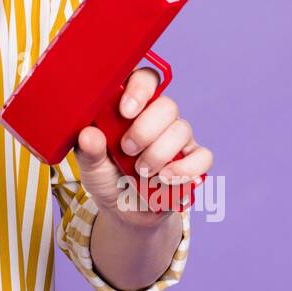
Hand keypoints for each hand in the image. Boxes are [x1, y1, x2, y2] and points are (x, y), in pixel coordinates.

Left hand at [73, 67, 212, 223]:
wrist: (125, 211)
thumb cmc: (107, 177)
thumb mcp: (91, 165)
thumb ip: (89, 150)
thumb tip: (89, 135)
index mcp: (131, 107)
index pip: (144, 79)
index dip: (140, 88)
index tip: (126, 112)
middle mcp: (157, 117)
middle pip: (167, 105)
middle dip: (146, 131)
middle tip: (127, 150)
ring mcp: (178, 138)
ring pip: (182, 130)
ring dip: (159, 154)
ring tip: (140, 172)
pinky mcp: (193, 161)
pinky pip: (202, 157)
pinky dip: (185, 170)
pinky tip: (165, 179)